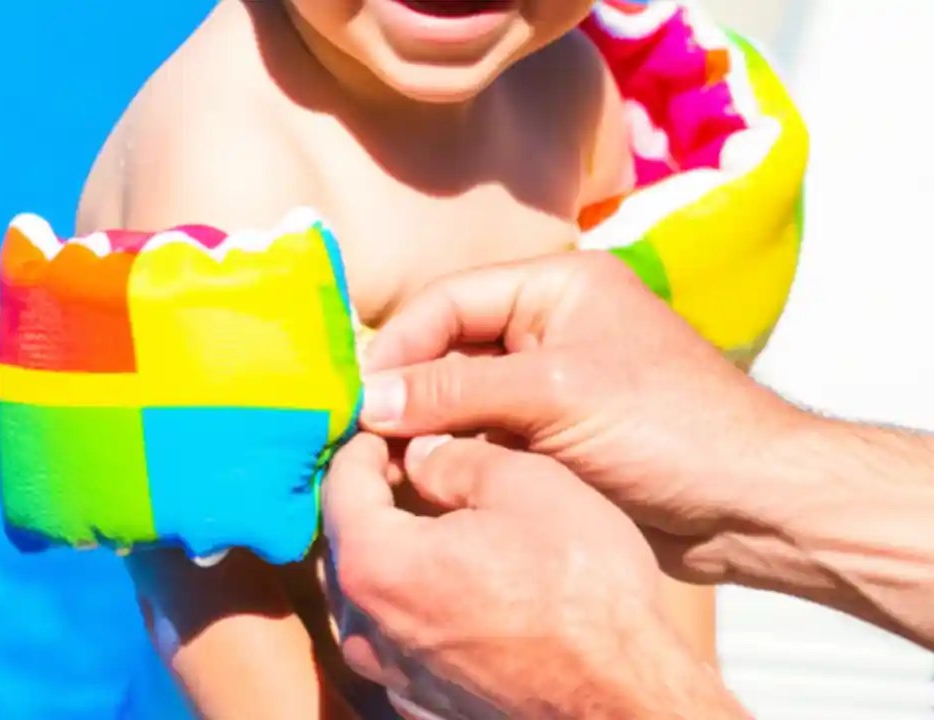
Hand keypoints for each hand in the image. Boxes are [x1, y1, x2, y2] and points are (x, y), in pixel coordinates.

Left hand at [322, 433, 745, 718]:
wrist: (623, 702)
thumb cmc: (583, 593)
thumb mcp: (527, 485)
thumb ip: (453, 458)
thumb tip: (419, 453)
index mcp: (377, 564)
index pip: (340, 484)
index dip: (366, 444)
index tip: (394, 430)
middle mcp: (365, 628)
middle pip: (343, 541)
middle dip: (373, 499)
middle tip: (414, 468)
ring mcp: (390, 675)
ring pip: (366, 594)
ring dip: (391, 552)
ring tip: (439, 524)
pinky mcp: (420, 703)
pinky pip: (396, 638)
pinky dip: (413, 603)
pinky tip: (460, 586)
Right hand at [356, 252, 805, 581]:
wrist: (752, 504)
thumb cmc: (669, 430)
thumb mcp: (555, 397)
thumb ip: (456, 391)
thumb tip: (367, 398)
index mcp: (556, 287)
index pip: (448, 301)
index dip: (397, 345)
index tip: (355, 395)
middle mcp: (548, 326)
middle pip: (448, 346)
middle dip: (406, 388)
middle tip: (359, 434)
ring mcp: (550, 384)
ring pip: (460, 396)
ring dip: (426, 426)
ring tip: (385, 462)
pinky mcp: (554, 435)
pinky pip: (485, 435)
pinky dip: (454, 454)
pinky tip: (426, 480)